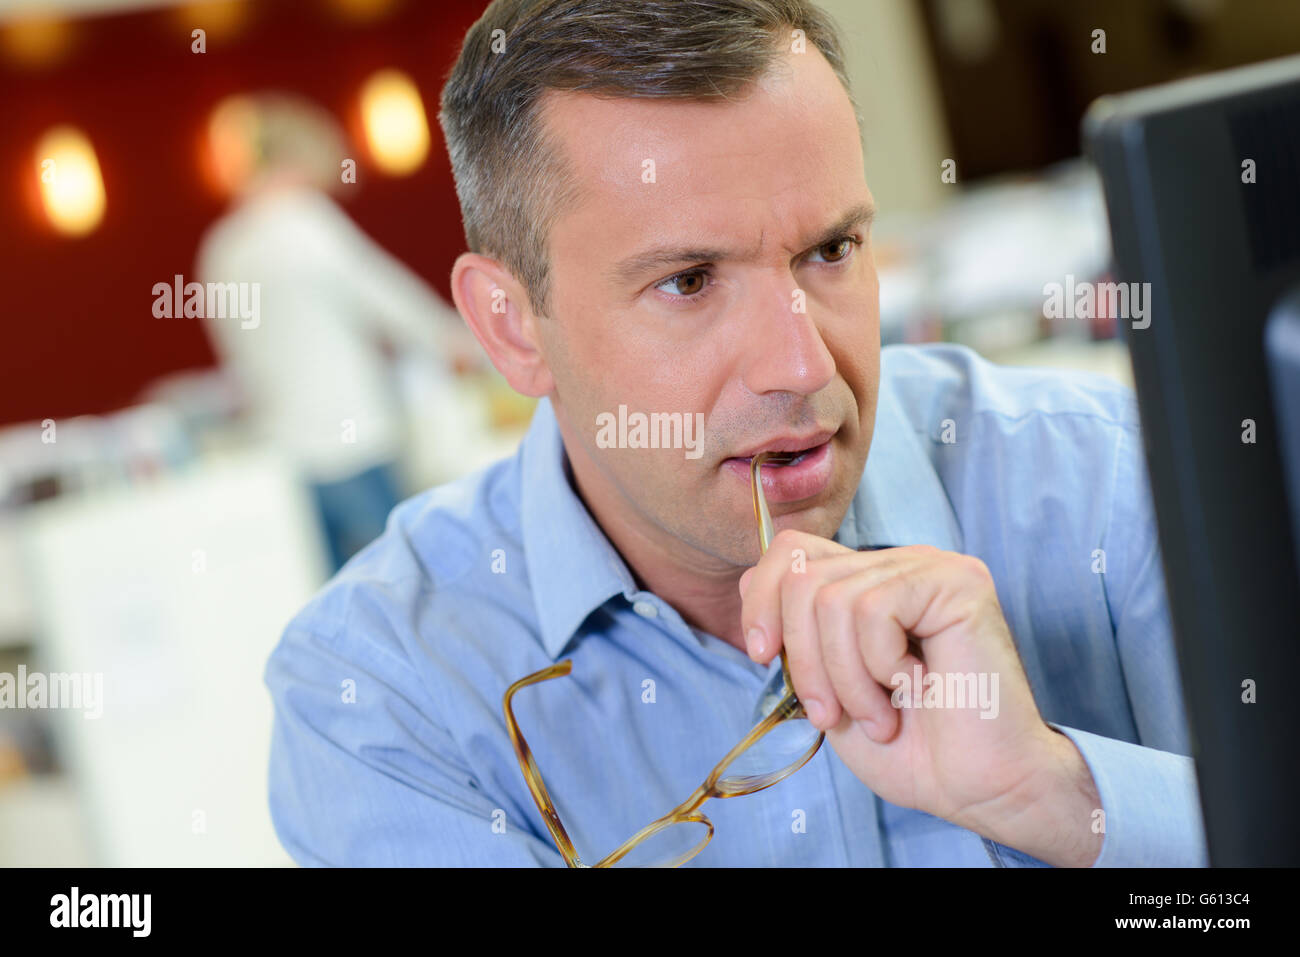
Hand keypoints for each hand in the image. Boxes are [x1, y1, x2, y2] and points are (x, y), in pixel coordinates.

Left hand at [738, 530, 1102, 865]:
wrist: (976, 788)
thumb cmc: (910, 746)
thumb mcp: (826, 685)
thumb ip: (795, 633)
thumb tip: (752, 580)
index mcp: (870, 582)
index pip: (792, 549)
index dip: (761, 600)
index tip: (764, 657)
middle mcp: (901, 564)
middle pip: (801, 574)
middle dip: (803, 657)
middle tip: (831, 714)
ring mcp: (932, 567)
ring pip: (832, 598)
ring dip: (845, 676)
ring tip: (880, 714)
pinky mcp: (958, 583)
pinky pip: (875, 610)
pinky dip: (879, 665)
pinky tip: (915, 688)